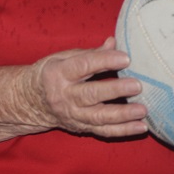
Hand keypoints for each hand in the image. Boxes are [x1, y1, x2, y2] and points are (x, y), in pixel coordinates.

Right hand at [31, 37, 148, 139]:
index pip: (84, 65)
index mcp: (60, 73)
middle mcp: (64, 96)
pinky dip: (122, 130)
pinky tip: (140, 127)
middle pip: (91, 94)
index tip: (127, 58)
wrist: (31, 101)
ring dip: (123, 115)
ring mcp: (72, 115)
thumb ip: (91, 53)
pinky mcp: (80, 127)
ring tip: (142, 110)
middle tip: (137, 86)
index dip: (105, 61)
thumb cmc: (53, 73)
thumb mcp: (64, 57)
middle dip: (115, 91)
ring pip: (99, 117)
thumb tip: (114, 42)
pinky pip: (103, 131)